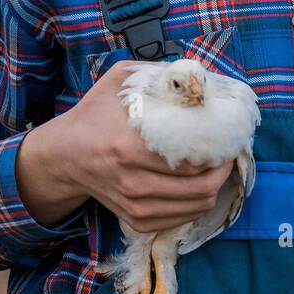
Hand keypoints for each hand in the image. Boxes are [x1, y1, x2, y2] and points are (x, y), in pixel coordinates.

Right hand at [17, 61, 235, 230]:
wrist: (64, 157)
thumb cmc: (94, 115)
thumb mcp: (118, 82)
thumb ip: (157, 74)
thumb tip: (198, 75)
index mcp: (129, 146)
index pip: (192, 158)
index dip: (220, 148)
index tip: (229, 136)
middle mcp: (133, 181)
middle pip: (201, 186)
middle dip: (224, 170)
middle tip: (228, 153)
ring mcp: (135, 204)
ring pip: (197, 205)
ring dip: (216, 187)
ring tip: (218, 168)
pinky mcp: (136, 219)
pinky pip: (182, 218)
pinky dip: (198, 203)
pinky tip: (199, 185)